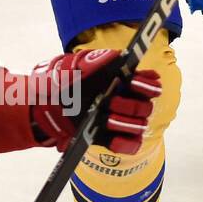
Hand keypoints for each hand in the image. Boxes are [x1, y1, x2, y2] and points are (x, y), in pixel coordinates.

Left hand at [30, 49, 161, 153]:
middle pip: (146, 108)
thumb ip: (100, 60)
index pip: (152, 86)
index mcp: (128, 83)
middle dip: (131, 105)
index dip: (146, 85)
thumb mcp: (81, 65)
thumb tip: (120, 57)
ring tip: (107, 119)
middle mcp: (130, 102)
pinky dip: (123, 143)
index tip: (132, 82)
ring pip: (140, 126)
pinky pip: (130, 145)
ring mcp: (124, 121)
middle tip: (111, 102)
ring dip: (125, 122)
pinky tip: (113, 139)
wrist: (50, 104)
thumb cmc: (69, 82)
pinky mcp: (115, 139)